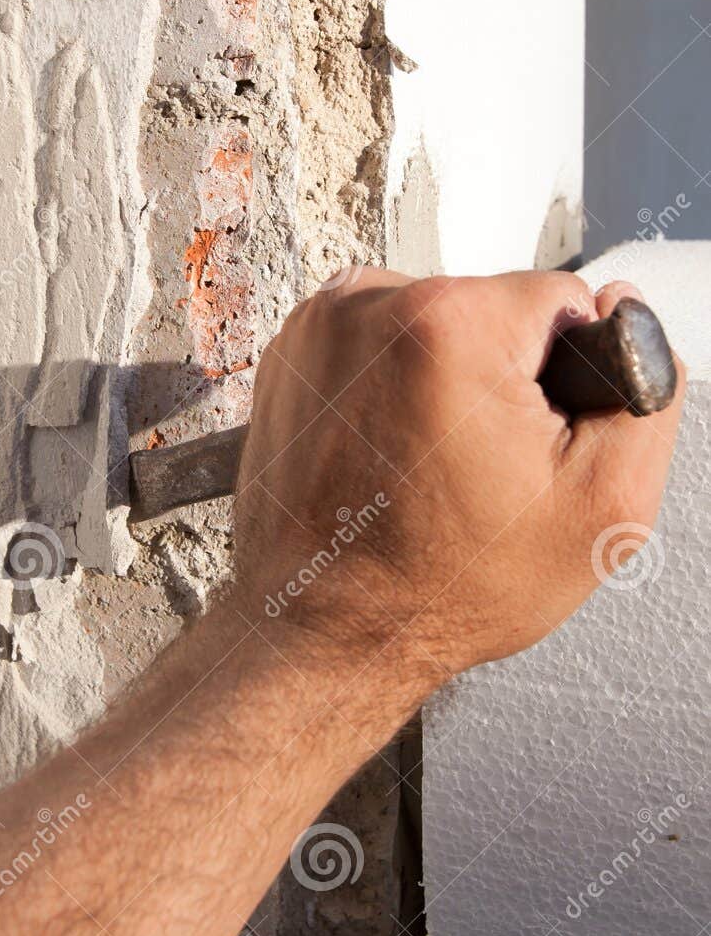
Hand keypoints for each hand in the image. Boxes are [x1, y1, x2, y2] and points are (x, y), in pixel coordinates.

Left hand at [234, 269, 685, 681]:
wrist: (328, 634)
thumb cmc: (448, 585)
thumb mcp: (603, 502)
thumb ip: (645, 388)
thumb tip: (624, 308)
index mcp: (448, 322)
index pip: (562, 302)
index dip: (565, 382)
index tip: (522, 447)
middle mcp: (369, 304)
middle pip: (493, 310)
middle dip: (502, 380)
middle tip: (474, 471)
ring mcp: (318, 326)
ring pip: (437, 326)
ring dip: (446, 383)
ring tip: (426, 468)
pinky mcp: (290, 353)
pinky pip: (379, 347)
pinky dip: (392, 392)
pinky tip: (388, 457)